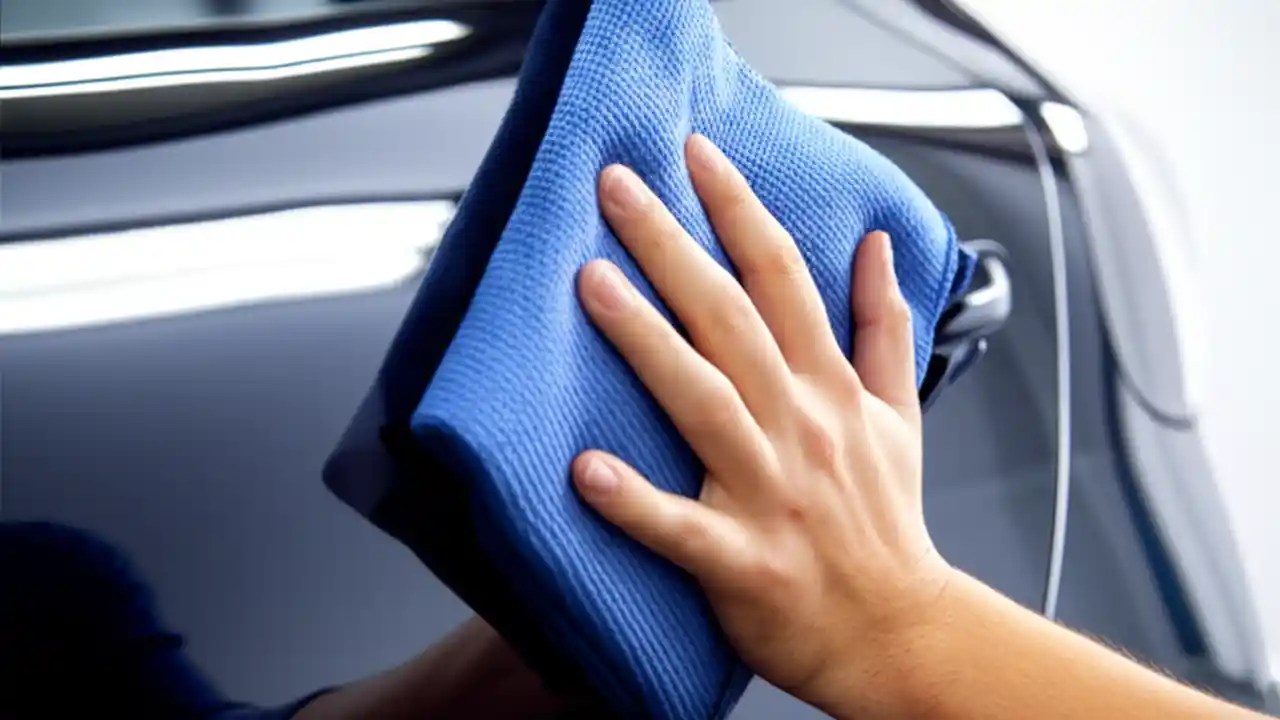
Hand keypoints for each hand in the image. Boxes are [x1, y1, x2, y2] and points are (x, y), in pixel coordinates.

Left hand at [571, 134, 952, 716]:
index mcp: (830, 389)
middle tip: (616, 187)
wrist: (901, 634)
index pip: (783, 276)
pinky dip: (637, 502)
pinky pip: (683, 528)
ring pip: (704, 402)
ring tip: (592, 286)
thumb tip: (881, 250)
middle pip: (732, 319)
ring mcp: (771, 492)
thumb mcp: (902, 415)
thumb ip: (886, 328)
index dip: (738, 208)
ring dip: (648, 342)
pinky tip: (585, 471)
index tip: (694, 155)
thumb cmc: (888, 526)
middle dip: (674, 246)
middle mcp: (799, 426)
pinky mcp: (743, 561)